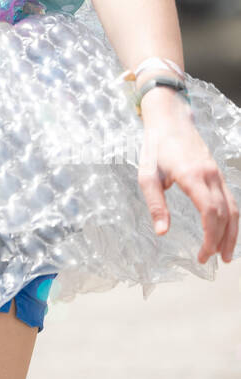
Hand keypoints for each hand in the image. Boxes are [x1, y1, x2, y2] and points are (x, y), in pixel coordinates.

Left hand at [137, 91, 238, 263]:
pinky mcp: (217, 173)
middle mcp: (210, 175)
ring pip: (233, 208)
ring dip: (232, 233)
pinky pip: (231, 199)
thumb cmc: (155, 147)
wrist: (170, 119)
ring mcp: (217, 173)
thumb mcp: (147, 175)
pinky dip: (232, 219)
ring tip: (226, 254)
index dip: (210, 237)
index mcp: (192, 176)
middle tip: (211, 260)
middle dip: (221, 241)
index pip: (211, 213)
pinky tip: (227, 232)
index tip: (202, 255)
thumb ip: (156, 204)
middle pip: (225, 214)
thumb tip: (162, 232)